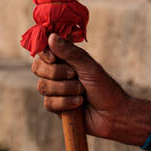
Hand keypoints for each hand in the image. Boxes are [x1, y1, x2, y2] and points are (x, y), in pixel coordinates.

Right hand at [31, 34, 150, 142]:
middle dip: (56, 73)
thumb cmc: (104, 87)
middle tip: (75, 75)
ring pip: (43, 86)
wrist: (112, 114)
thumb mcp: (88, 67)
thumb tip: (52, 36)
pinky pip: (49, 103)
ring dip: (65, 89)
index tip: (54, 58)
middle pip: (38, 68)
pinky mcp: (56, 107)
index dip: (45, 54)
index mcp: (65, 60)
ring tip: (81, 92)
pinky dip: (65, 102)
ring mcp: (55, 90)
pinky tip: (79, 104)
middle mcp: (57, 73)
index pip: (43, 52)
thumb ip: (69, 53)